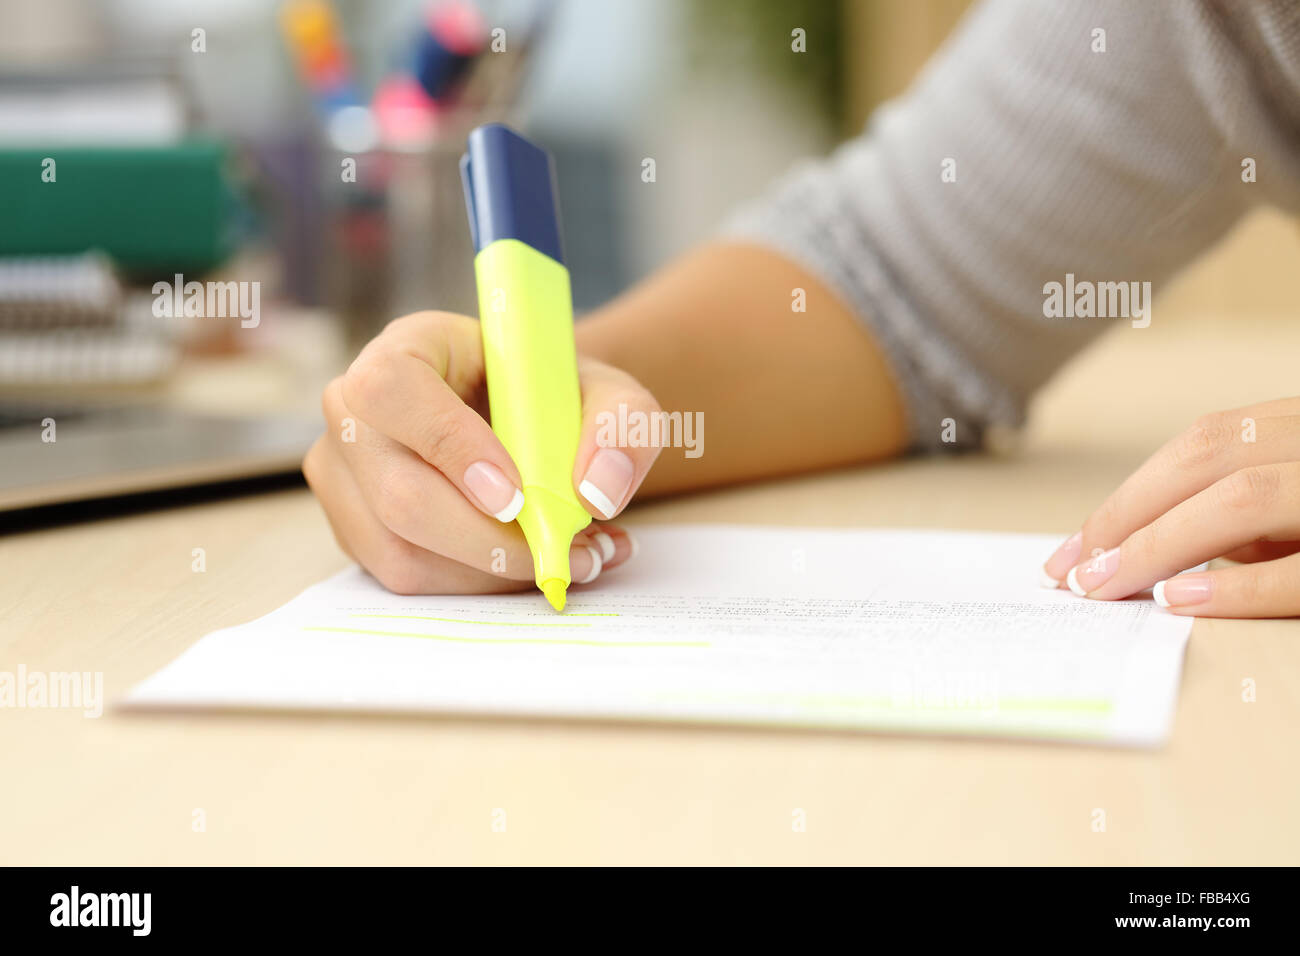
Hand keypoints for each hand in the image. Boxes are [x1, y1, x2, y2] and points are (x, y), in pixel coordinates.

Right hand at [303, 311, 661, 593]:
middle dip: (491, 540)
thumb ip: (622, 425)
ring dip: (493, 570)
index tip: (517, 495)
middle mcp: (354, 412)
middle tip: (567, 549)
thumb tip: (599, 491)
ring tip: (569, 558)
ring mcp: (344, 475)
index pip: (393, 391)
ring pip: (402, 550)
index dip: (450, 447)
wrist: (525, 422)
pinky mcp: (355, 529)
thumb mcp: (607, 391)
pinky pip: (408, 577)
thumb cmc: (553, 399)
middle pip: (399, 494)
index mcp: (404, 349)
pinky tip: (533, 564)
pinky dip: (478, 583)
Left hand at [1041, 398, 1299, 617]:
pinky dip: (1235, 586)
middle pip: (1207, 459)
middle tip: (1074, 575)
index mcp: (1299, 427)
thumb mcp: (1290, 514)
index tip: (1072, 551)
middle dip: (1126, 518)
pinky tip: (1178, 600)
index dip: (1127, 498)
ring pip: (1244, 496)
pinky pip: (1297, 571)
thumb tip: (1150, 548)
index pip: (1200, 447)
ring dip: (1159, 545)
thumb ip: (1234, 518)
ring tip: (1106, 587)